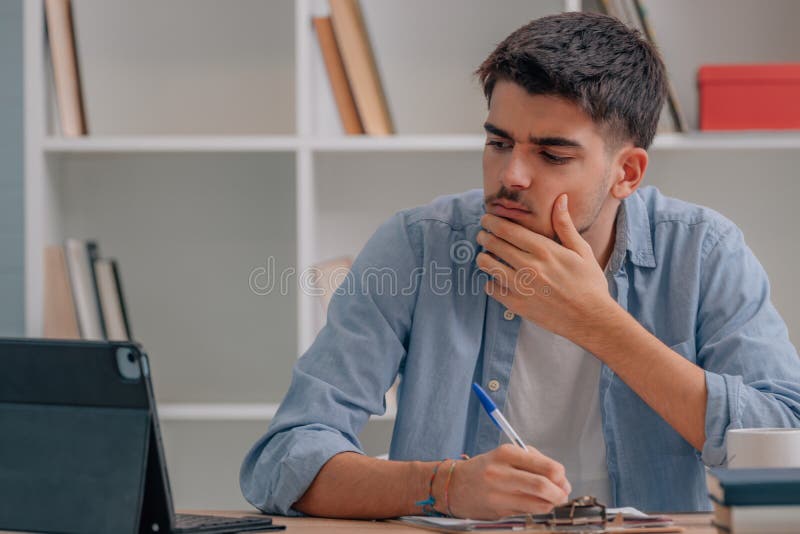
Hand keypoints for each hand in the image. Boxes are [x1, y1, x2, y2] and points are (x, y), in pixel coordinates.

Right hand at [435, 444, 570, 519]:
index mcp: (506, 453)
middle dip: (560, 493)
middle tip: (562, 494)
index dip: (560, 476)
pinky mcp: (499, 510)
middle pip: (543, 486)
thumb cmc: (485, 468)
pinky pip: (528, 511)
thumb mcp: (506, 455)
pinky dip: (537, 509)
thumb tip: (561, 478)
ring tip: (550, 500)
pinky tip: (533, 503)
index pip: (546, 467)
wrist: (454, 486)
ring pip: (539, 503)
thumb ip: (534, 461)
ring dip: (551, 504)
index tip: (562, 479)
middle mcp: (501, 472)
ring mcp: (499, 493)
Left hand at [476, 193, 615, 341]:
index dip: (492, 222)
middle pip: (494, 245)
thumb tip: (561, 199)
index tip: (487, 219)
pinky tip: (496, 279)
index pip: (508, 230)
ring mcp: (521, 287)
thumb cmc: (589, 283)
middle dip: (484, 236)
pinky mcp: (516, 305)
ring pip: (488, 266)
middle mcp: (529, 267)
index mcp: (544, 250)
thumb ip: (565, 225)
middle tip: (482, 234)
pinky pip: (492, 289)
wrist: (591, 318)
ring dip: (483, 257)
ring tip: (485, 255)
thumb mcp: (581, 251)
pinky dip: (490, 282)